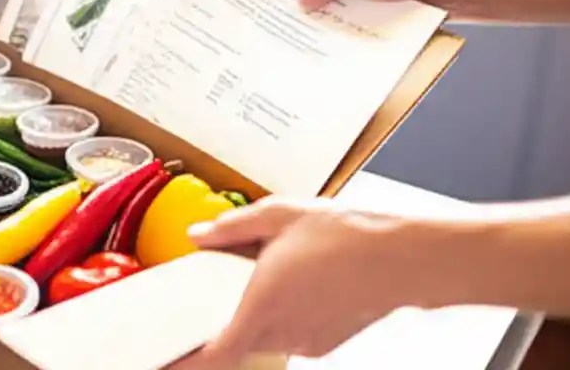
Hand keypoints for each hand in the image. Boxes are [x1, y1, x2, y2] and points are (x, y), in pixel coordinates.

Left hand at [167, 197, 431, 368]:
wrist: (402, 256)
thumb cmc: (346, 235)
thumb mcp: (278, 215)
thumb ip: (230, 228)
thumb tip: (198, 236)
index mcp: (263, 303)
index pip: (215, 354)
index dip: (187, 365)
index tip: (166, 363)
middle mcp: (283, 330)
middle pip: (235, 341)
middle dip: (221, 322)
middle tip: (219, 294)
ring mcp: (305, 341)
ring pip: (263, 336)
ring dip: (256, 315)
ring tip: (272, 277)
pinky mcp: (324, 344)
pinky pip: (288, 334)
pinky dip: (283, 316)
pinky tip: (298, 286)